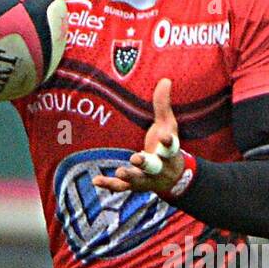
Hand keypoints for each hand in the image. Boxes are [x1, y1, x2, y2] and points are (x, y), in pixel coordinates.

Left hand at [93, 78, 184, 196]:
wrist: (172, 177)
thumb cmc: (165, 145)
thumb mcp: (167, 126)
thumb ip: (163, 105)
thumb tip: (166, 80)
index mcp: (169, 152)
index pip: (171, 147)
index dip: (169, 142)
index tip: (165, 137)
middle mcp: (159, 167)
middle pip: (154, 166)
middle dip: (145, 163)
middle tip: (136, 158)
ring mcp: (147, 178)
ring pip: (138, 180)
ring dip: (129, 176)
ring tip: (119, 172)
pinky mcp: (134, 185)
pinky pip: (121, 187)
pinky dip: (109, 185)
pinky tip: (96, 180)